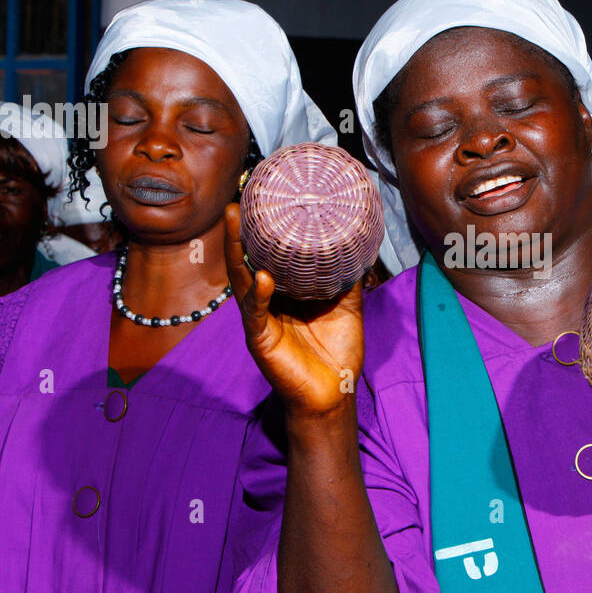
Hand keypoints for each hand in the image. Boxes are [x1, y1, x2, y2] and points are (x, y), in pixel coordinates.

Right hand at [224, 204, 364, 416]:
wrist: (335, 391)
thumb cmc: (337, 350)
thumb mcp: (346, 306)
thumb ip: (346, 278)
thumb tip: (357, 245)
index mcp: (283, 293)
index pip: (266, 256)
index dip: (261, 231)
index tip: (261, 202)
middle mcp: (266, 302)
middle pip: (246, 261)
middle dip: (238, 233)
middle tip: (236, 203)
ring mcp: (260, 319)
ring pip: (241, 280)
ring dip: (235, 251)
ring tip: (234, 223)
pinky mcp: (260, 339)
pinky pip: (255, 313)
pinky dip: (257, 294)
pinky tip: (260, 277)